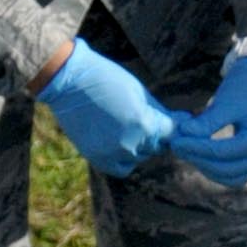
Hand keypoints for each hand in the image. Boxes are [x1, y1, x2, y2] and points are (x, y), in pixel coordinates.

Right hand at [39, 40, 177, 180]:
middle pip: (156, 146)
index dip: (171, 125)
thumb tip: (179, 123)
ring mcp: (113, 154)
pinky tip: (119, 142)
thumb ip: (158, 112)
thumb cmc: (106, 79)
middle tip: (142, 118)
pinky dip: (124, 159)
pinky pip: (122, 167)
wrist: (68, 82)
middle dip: (154, 134)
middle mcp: (130, 144)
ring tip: (125, 125)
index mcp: (144, 125)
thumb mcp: (138, 91)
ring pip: (139, 157)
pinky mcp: (98, 159)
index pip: (170, 133)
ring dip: (139, 146)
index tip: (170, 118)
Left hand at [173, 48, 246, 187]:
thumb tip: (182, 135)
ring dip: (205, 167)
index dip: (195, 148)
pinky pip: (232, 174)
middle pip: (225, 170)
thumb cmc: (246, 86)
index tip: (175, 140)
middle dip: (198, 159)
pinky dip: (214, 168)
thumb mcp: (226, 101)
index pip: (222, 152)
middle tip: (176, 146)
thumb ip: (206, 122)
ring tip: (186, 150)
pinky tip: (198, 154)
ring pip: (229, 177)